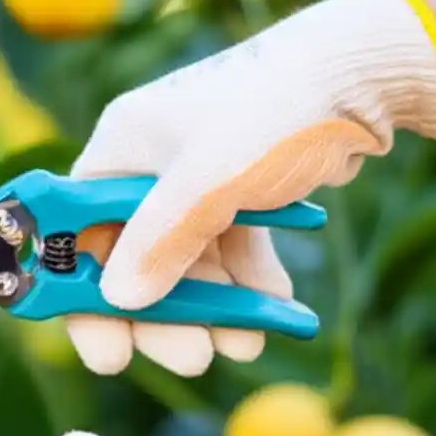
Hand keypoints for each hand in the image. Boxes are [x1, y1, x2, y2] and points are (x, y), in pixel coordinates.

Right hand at [65, 0, 435, 375]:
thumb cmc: (271, 110)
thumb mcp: (208, 180)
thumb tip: (118, 300)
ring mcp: (193, 182)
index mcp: (119, 151)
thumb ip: (159, 240)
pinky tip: (272, 311)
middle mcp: (146, 168)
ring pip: (184, 262)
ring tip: (242, 343)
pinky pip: (226, 251)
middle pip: (132, 258)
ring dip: (210, 309)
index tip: (108, 349)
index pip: (76, 233)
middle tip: (190, 356)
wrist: (359, 79)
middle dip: (163, 314)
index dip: (84, 294)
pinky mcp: (236, 193)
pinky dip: (244, 284)